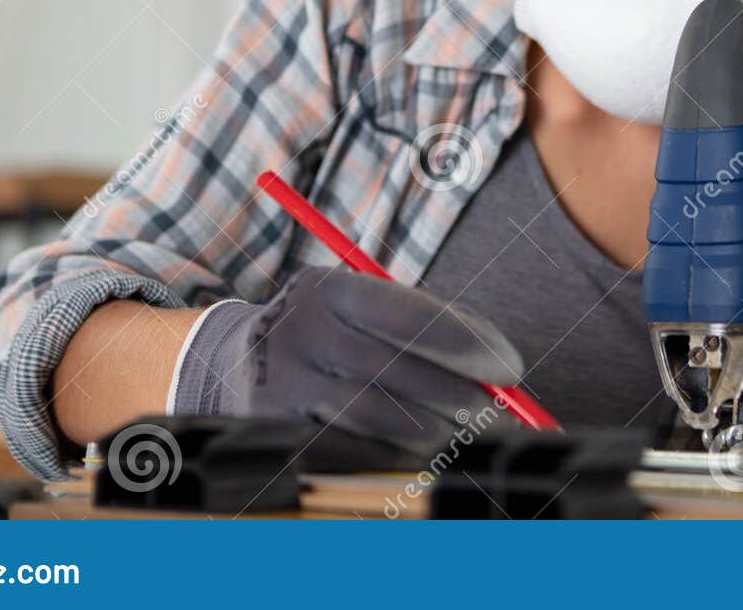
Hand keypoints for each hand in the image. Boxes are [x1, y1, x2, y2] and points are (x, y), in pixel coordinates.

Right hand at [170, 266, 523, 468]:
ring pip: (379, 417)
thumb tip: (500, 367)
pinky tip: (428, 453)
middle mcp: (302, 332)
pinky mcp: (277, 431)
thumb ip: (429, 325)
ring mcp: (283, 385)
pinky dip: (399, 453)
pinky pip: (353, 447)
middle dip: (462, 396)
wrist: (232, 361)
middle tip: (505, 414)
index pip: (410, 315)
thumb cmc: (331, 330)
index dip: (467, 343)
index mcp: (330, 288)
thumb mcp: (363, 305)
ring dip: (437, 430)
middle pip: (398, 370)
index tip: (510, 368)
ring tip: (472, 435)